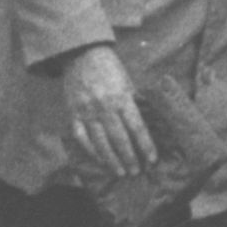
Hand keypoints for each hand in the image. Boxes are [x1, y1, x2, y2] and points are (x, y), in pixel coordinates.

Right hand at [60, 43, 154, 181]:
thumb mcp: (128, 81)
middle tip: (136, 172)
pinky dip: (91, 150)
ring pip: (100, 142)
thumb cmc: (110, 68)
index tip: (152, 159)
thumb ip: (134, 103)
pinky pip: (82, 137)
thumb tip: (146, 125)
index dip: (146, 145)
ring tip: (120, 172)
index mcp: (121, 97)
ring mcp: (87, 111)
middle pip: (119, 139)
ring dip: (112, 160)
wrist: (82, 54)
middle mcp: (104, 106)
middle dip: (129, 158)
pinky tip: (100, 160)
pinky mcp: (73, 113)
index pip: (137, 127)